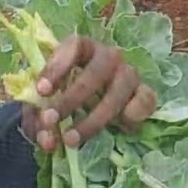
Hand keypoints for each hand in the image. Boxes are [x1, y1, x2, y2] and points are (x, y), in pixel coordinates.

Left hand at [21, 36, 158, 152]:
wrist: (93, 111)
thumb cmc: (63, 99)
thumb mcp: (46, 105)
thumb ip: (40, 119)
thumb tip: (47, 141)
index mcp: (82, 49)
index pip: (73, 46)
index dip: (56, 67)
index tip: (41, 91)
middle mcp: (108, 57)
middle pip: (95, 72)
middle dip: (71, 98)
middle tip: (50, 121)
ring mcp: (128, 74)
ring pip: (118, 90)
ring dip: (94, 118)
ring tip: (71, 139)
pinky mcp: (143, 93)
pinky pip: (146, 99)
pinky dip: (135, 113)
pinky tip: (122, 128)